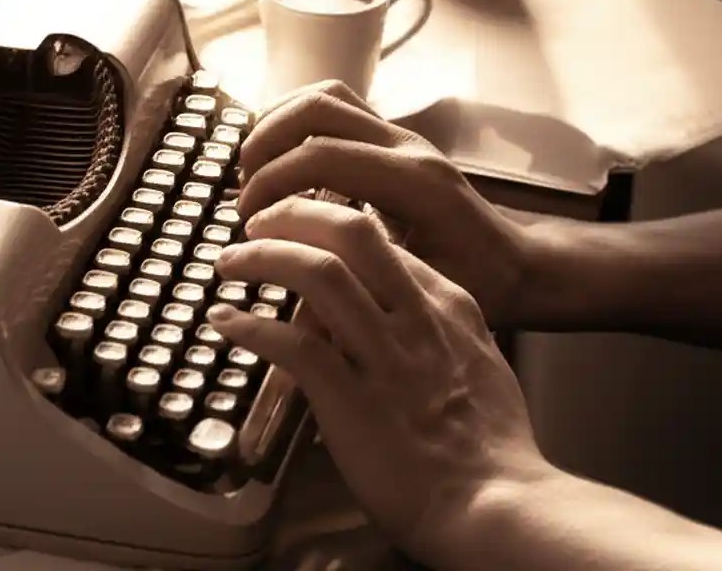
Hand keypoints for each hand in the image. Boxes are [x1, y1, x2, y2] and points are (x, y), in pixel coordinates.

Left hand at [208, 198, 552, 565]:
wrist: (495, 506)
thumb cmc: (491, 452)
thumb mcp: (482, 368)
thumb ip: (442, 334)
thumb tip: (406, 320)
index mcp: (448, 309)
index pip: (384, 240)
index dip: (331, 225)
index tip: (300, 230)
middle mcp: (416, 321)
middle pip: (351, 232)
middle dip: (295, 216)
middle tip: (259, 221)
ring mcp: (385, 357)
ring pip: (319, 272)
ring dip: (264, 257)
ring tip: (232, 262)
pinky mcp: (352, 400)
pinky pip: (293, 345)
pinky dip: (250, 328)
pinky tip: (226, 322)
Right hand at [236, 81, 539, 328]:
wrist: (518, 266)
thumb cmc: (476, 287)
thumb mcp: (414, 293)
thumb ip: (359, 283)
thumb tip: (286, 293)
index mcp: (414, 183)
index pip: (321, 157)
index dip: (271, 185)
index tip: (249, 224)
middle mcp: (408, 146)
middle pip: (315, 110)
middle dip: (264, 149)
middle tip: (246, 199)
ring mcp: (402, 135)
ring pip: (323, 96)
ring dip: (275, 127)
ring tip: (255, 175)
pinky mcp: (394, 137)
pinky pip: (335, 105)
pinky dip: (294, 123)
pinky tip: (280, 164)